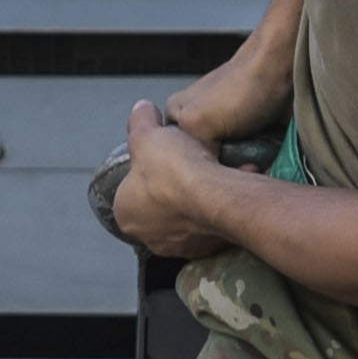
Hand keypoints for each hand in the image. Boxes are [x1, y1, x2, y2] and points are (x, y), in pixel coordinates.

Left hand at [104, 98, 244, 263]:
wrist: (217, 196)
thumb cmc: (173, 168)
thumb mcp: (149, 134)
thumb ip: (141, 121)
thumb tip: (141, 108)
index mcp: (125, 214)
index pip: (131, 191)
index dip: (147, 169)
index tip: (163, 157)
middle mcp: (149, 238)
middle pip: (161, 206)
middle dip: (175, 187)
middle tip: (189, 164)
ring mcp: (181, 248)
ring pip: (190, 215)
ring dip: (200, 198)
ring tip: (214, 172)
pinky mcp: (211, 250)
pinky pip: (215, 222)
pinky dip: (222, 205)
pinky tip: (232, 183)